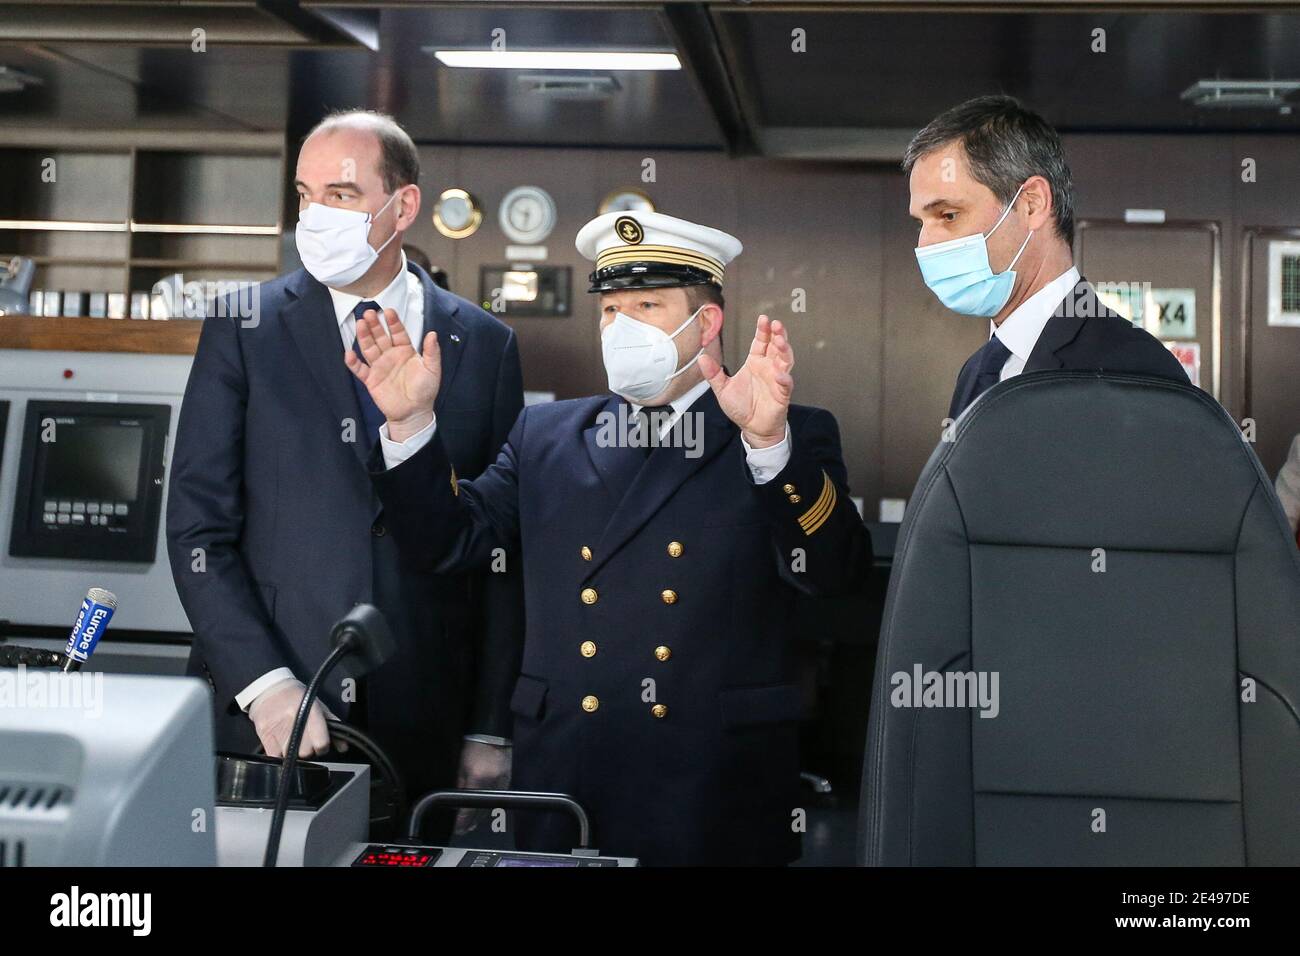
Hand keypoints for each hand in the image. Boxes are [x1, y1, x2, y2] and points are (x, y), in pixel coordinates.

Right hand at [248, 677, 330, 758]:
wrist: (270, 688)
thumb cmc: (297, 697)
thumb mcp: (318, 705)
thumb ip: (333, 725)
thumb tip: (343, 747)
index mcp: (310, 710)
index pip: (321, 741)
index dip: (323, 747)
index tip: (321, 745)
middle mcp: (294, 718)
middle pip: (306, 752)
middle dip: (308, 750)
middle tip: (305, 741)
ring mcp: (277, 727)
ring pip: (290, 756)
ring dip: (293, 753)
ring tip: (293, 740)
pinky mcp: (264, 733)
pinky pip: (274, 756)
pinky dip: (279, 754)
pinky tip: (281, 744)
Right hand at [344, 307, 440, 441]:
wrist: (414, 413)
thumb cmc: (425, 391)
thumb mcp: (432, 370)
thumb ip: (432, 352)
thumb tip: (433, 333)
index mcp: (405, 351)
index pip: (398, 333)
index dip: (393, 322)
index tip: (388, 311)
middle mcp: (390, 356)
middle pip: (380, 337)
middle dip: (375, 325)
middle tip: (369, 312)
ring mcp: (379, 366)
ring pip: (369, 348)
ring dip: (364, 336)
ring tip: (360, 324)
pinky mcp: (371, 379)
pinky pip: (359, 369)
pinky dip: (353, 362)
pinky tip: (349, 353)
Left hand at [452, 740, 511, 836]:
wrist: (492, 734)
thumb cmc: (474, 747)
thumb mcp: (461, 765)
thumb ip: (459, 784)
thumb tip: (456, 802)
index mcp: (477, 778)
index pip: (469, 807)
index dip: (462, 820)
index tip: (457, 827)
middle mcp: (492, 782)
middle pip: (481, 810)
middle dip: (471, 822)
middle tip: (463, 829)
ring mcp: (502, 782)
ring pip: (490, 806)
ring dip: (480, 817)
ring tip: (472, 824)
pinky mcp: (508, 780)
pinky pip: (498, 799)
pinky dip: (490, 806)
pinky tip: (484, 811)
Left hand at [698, 314, 792, 447]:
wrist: (752, 428)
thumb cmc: (741, 407)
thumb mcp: (723, 389)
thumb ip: (713, 374)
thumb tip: (702, 358)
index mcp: (755, 363)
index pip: (761, 342)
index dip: (763, 330)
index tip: (763, 319)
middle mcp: (768, 368)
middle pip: (776, 346)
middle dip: (777, 334)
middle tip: (776, 324)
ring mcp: (777, 379)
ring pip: (785, 360)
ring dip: (785, 350)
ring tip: (781, 341)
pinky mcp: (782, 394)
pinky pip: (786, 384)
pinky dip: (784, 378)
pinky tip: (780, 374)